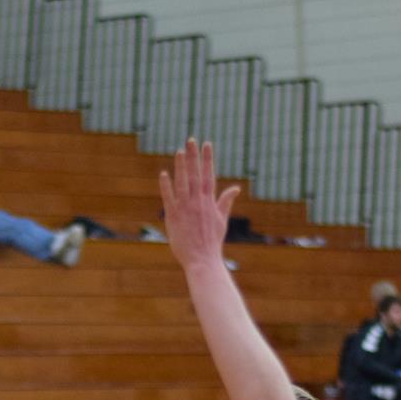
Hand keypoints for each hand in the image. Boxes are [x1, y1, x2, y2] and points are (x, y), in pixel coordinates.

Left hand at [159, 139, 239, 272]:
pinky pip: (169, 198)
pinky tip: (164, 174)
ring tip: (180, 151)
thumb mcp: (221, 219)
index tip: (207, 144)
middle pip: (195, 175)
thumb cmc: (212, 241)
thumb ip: (226, 201)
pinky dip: (166, 186)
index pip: (209, 175)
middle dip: (194, 156)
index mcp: (209, 202)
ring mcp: (185, 208)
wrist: (203, 260)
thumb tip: (236, 189)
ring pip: (183, 183)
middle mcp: (198, 202)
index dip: (207, 159)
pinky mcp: (173, 217)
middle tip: (191, 139)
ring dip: (181, 166)